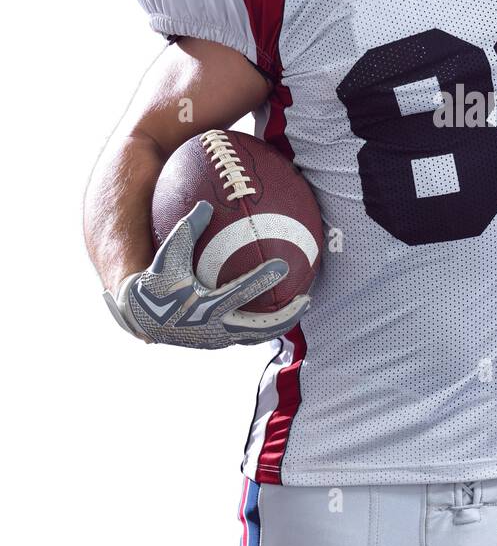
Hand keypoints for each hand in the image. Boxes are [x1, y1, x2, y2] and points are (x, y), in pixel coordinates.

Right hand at [103, 200, 310, 348]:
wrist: (141, 318)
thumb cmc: (156, 282)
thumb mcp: (167, 255)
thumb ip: (187, 230)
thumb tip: (207, 203)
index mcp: (203, 309)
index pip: (239, 294)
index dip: (262, 279)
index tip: (284, 265)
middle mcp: (214, 330)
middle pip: (260, 328)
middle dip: (286, 315)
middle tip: (307, 298)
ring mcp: (219, 340)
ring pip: (258, 335)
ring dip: (282, 322)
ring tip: (303, 304)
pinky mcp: (220, 342)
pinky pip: (250, 334)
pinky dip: (267, 323)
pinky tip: (281, 307)